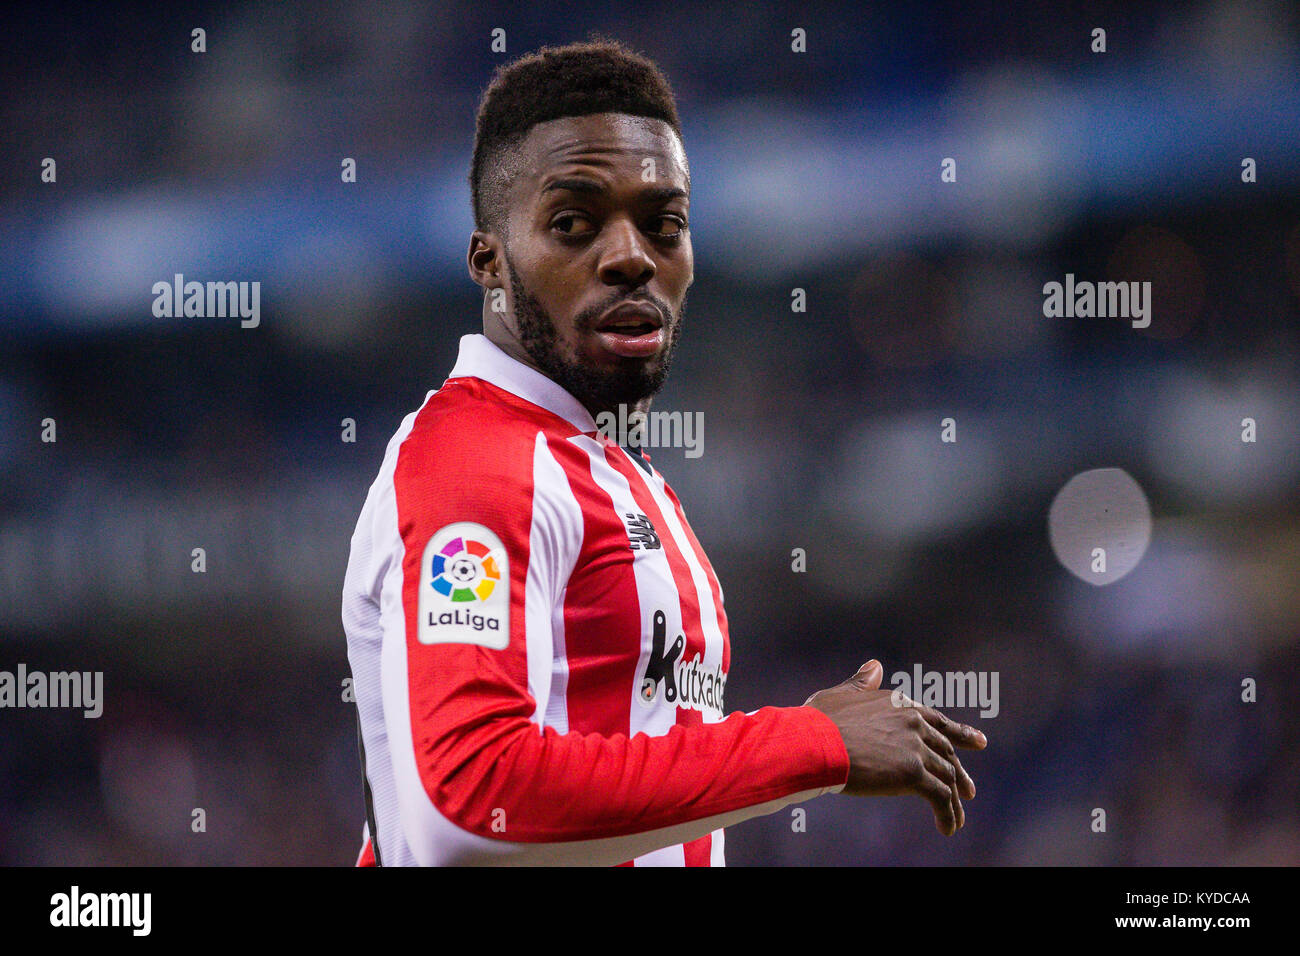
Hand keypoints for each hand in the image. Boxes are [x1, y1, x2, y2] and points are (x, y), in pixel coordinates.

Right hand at [804, 660, 987, 835]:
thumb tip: (875, 665)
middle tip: (969, 790)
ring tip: (956, 818)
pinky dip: (948, 814)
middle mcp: (914, 722)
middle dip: (958, 772)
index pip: (938, 721)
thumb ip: (861, 683)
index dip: (960, 733)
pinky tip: (947, 829)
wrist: (813, 742)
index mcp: (900, 704)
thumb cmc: (818, 721)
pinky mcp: (913, 773)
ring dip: (954, 800)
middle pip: (945, 750)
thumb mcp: (841, 695)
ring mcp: (916, 747)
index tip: (979, 742)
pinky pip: (940, 797)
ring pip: (946, 776)